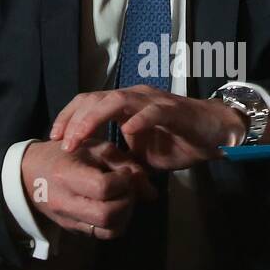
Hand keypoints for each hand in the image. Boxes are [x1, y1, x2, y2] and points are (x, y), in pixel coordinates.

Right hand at [21, 138, 157, 240]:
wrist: (28, 175)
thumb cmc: (63, 155)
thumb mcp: (93, 148)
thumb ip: (125, 164)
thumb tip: (151, 191)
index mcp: (67, 176)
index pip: (103, 188)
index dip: (123, 181)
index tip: (125, 172)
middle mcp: (65, 203)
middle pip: (107, 214)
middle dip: (127, 201)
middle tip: (128, 188)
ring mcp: (69, 221)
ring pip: (109, 230)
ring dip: (125, 215)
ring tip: (123, 198)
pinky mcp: (73, 230)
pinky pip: (103, 235)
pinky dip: (116, 223)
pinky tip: (115, 207)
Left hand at [49, 85, 247, 170]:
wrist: (216, 135)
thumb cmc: (180, 141)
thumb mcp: (142, 154)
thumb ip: (121, 156)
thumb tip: (100, 172)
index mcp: (126, 104)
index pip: (89, 101)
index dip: (69, 117)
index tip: (53, 137)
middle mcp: (136, 97)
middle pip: (96, 98)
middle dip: (74, 119)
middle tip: (60, 141)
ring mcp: (154, 101)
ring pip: (117, 101)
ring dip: (94, 119)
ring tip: (79, 138)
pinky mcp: (174, 111)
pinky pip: (153, 112)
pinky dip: (138, 121)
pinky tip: (125, 133)